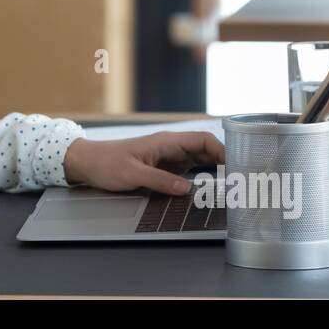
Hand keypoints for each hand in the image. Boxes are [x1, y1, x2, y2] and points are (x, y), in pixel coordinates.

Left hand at [61, 132, 224, 195]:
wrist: (88, 163)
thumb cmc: (107, 164)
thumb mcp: (132, 174)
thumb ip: (160, 181)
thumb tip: (187, 189)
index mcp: (166, 142)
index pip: (202, 140)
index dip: (222, 150)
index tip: (236, 166)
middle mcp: (170, 147)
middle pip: (205, 150)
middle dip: (224, 162)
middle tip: (240, 179)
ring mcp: (168, 157)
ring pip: (198, 161)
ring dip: (214, 170)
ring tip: (231, 185)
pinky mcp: (163, 168)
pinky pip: (187, 170)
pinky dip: (200, 178)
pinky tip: (208, 189)